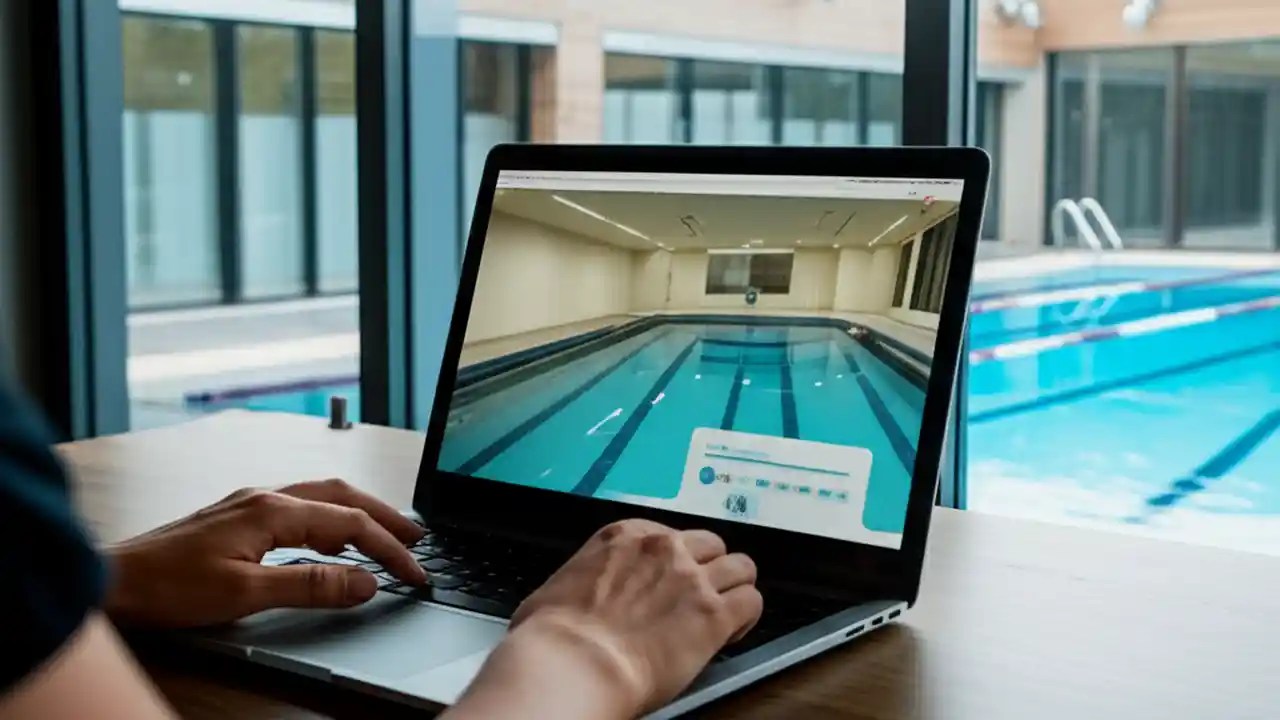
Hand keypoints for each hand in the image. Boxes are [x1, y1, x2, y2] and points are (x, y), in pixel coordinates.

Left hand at [104, 479, 427, 627]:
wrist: (111, 581)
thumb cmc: (168, 587)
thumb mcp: (245, 593)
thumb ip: (310, 585)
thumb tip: (364, 582)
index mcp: (273, 510)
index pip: (350, 525)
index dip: (389, 550)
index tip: (415, 573)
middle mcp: (265, 497)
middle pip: (343, 496)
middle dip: (385, 517)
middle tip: (418, 540)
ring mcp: (250, 503)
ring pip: (322, 496)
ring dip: (359, 513)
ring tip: (386, 536)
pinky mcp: (237, 516)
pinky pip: (300, 507)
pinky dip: (331, 518)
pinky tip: (330, 539)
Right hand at [448, 519, 761, 719]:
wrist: (572, 663)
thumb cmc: (553, 635)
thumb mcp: (558, 588)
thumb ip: (583, 581)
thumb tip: (572, 599)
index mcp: (627, 536)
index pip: (673, 535)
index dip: (677, 561)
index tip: (670, 584)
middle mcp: (666, 549)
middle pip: (712, 546)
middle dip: (711, 569)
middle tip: (700, 598)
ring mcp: (693, 579)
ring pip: (742, 568)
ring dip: (735, 589)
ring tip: (725, 614)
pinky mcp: (715, 615)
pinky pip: (751, 602)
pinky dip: (746, 618)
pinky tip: (731, 633)